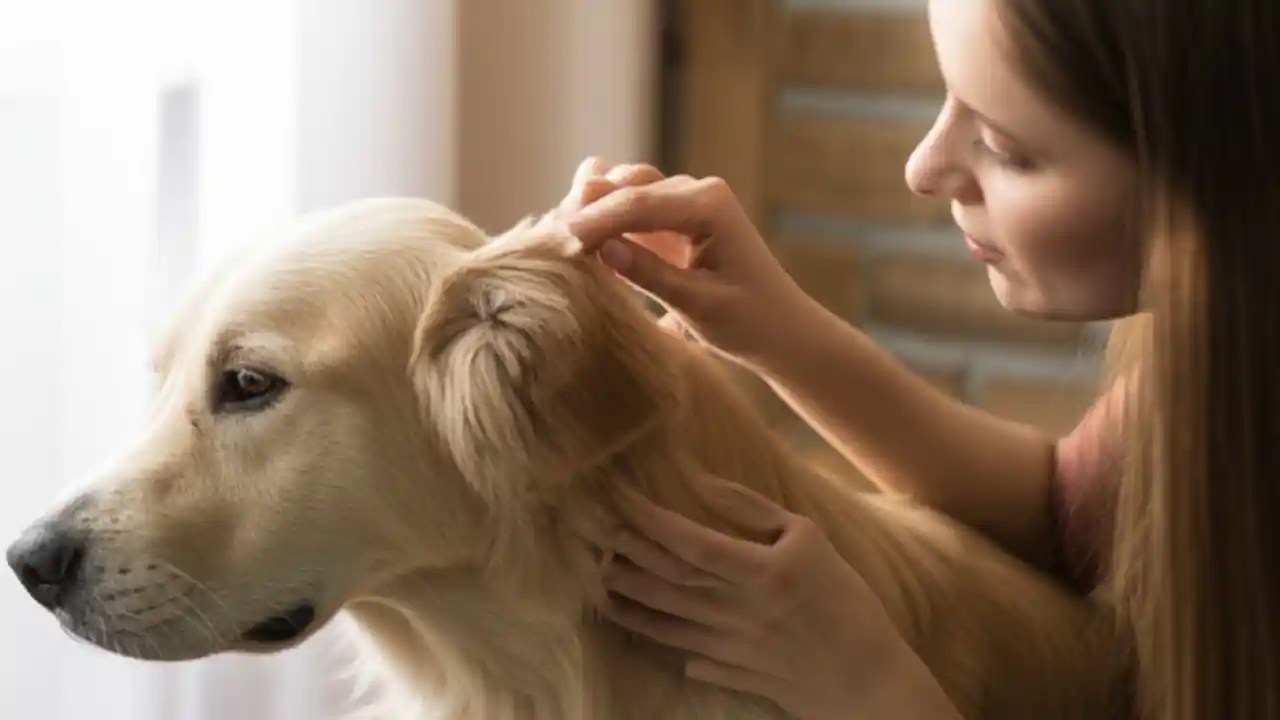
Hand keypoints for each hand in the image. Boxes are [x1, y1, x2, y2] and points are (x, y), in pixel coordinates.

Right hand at [565, 164, 815, 366]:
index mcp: (709, 204)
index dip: (594, 218)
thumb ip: (651, 275)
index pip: (638, 202)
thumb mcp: (699, 305)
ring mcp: (682, 204)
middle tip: (552, 238)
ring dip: (592, 208)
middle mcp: (696, 192)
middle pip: (625, 183)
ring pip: (623, 188)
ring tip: (560, 238)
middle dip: (588, 206)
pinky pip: (628, 210)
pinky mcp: (671, 223)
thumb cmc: (749, 322)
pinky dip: (602, 221)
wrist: (782, 332)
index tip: (558, 239)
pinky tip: (577, 243)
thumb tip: (602, 248)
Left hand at [595, 473, 955, 719]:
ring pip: (665, 621)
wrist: (869, 680)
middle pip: (668, 581)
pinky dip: (658, 641)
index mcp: (761, 572)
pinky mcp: (733, 674)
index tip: (618, 497)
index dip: (648, 519)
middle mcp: (738, 611)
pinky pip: (685, 656)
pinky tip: (635, 626)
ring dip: (628, 601)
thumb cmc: (847, 600)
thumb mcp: (809, 538)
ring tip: (599, 581)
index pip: (689, 542)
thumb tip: (700, 481)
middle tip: (594, 536)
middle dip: (626, 557)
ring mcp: (732, 648)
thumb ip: (752, 509)